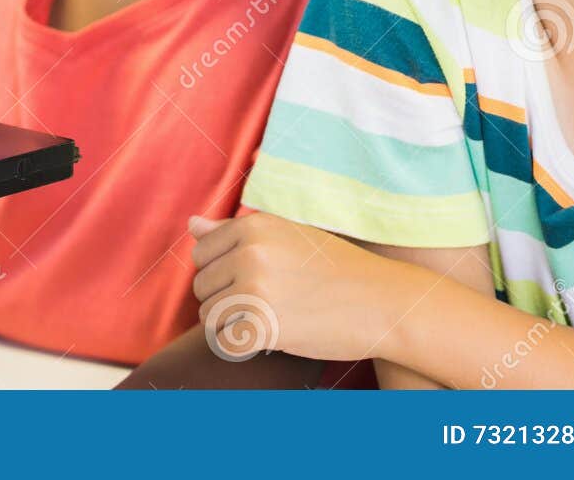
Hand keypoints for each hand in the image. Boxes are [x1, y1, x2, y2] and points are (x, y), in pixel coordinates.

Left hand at [189, 213, 390, 362]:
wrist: (383, 302)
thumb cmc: (337, 269)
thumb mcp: (286, 237)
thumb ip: (234, 233)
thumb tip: (191, 224)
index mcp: (253, 226)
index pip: (201, 254)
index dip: (222, 274)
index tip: (253, 282)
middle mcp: (250, 253)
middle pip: (202, 288)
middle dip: (226, 302)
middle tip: (266, 305)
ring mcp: (255, 289)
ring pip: (210, 318)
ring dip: (232, 327)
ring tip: (268, 321)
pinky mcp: (263, 326)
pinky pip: (225, 344)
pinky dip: (241, 348)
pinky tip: (266, 340)